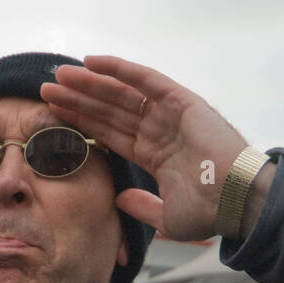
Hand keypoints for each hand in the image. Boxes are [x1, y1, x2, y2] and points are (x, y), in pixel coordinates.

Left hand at [39, 56, 254, 240]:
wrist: (236, 201)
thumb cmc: (211, 211)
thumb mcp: (166, 218)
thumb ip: (141, 207)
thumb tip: (119, 199)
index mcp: (155, 156)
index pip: (110, 134)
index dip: (82, 123)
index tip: (55, 115)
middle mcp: (159, 131)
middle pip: (108, 111)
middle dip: (77, 100)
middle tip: (47, 90)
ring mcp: (169, 114)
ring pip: (120, 94)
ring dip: (88, 84)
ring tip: (59, 76)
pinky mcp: (180, 101)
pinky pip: (144, 80)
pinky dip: (119, 69)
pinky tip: (91, 62)